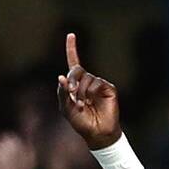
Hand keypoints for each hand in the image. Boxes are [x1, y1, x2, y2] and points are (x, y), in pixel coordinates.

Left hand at [57, 32, 121, 148]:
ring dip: (81, 92)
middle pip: (77, 69)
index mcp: (77, 84)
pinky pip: (96, 83)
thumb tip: (61, 77)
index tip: (70, 35)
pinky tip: (92, 102)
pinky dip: (91, 92)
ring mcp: (98, 84)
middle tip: (71, 93)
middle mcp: (88, 81)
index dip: (72, 49)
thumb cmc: (82, 123)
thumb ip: (63, 93)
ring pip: (86, 78)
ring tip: (83, 105)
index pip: (74, 63)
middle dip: (71, 79)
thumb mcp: (67, 109)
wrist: (97, 133)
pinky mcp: (108, 88)